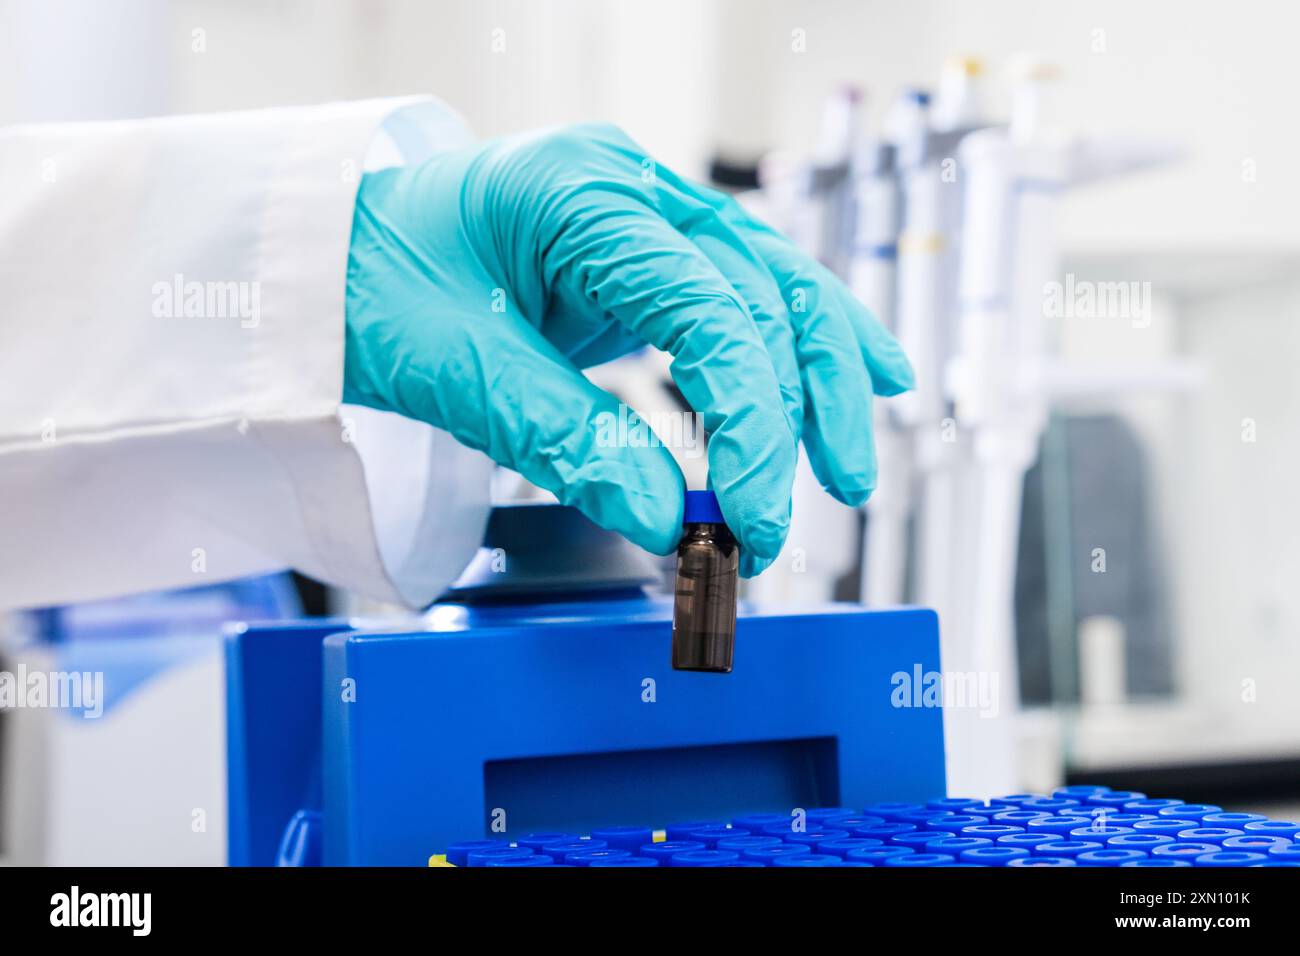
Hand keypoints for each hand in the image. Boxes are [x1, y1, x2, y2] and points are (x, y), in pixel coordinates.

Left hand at [344, 123, 912, 576]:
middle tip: (800, 512)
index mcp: (580, 193)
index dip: (750, 420)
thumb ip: (562, 435)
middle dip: (797, 410)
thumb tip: (663, 514)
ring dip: (817, 381)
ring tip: (851, 466)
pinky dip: (790, 351)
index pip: (709, 308)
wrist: (321, 257)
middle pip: (762, 292)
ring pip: (770, 291)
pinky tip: (851, 381)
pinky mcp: (639, 263)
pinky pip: (736, 303)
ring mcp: (640, 221)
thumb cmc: (363, 282)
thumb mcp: (451, 366)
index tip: (754, 514)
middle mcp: (628, 192)